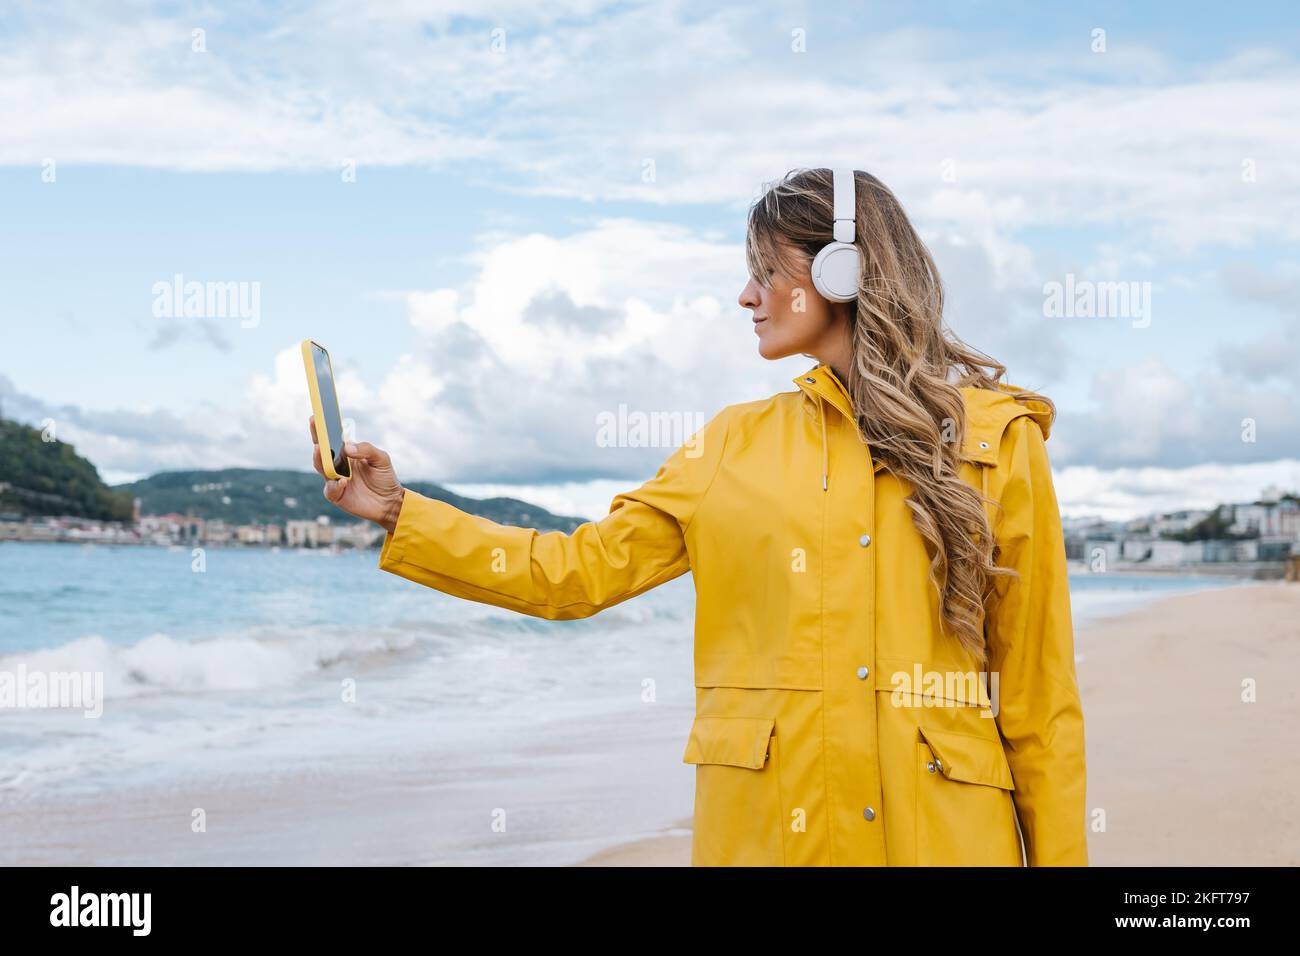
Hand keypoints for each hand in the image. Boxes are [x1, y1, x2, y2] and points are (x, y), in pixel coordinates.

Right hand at [308, 415, 405, 533]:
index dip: (321, 428)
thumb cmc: (385, 477)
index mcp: (347, 453)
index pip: (331, 439)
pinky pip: (331, 489)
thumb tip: (347, 447)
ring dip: (320, 460)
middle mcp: (338, 465)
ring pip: (322, 469)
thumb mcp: (381, 459)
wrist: (390, 502)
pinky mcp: (338, 496)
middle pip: (321, 452)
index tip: (316, 417)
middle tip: (316, 431)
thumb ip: (367, 449)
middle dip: (317, 440)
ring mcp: (336, 480)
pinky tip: (344, 482)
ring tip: (320, 449)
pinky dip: (336, 485)